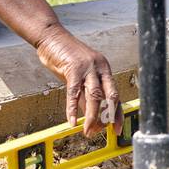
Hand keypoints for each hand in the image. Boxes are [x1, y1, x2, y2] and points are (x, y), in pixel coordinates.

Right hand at [34, 25, 123, 141]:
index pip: (115, 95)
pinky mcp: (72, 69)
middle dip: (107, 117)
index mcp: (104, 69)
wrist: (51, 37)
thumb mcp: (80, 75)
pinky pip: (74, 92)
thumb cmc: (65, 56)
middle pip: (109, 96)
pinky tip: (72, 121)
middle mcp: (99, 67)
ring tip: (88, 131)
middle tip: (100, 132)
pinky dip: (73, 109)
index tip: (117, 128)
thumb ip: (86, 93)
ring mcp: (87, 67)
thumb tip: (91, 115)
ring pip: (94, 96)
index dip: (117, 113)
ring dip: (92, 117)